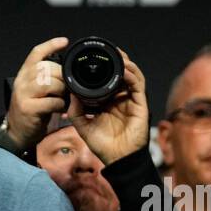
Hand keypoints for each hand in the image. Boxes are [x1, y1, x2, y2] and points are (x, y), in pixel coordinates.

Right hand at [6, 37, 71, 150]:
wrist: (18, 131)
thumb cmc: (32, 110)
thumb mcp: (36, 90)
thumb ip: (46, 78)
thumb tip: (66, 71)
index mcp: (25, 73)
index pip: (36, 53)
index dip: (51, 45)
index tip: (65, 41)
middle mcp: (22, 81)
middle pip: (47, 68)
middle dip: (62, 77)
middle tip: (67, 88)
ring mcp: (23, 94)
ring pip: (49, 83)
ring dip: (61, 90)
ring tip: (64, 98)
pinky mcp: (28, 108)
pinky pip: (50, 102)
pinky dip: (59, 105)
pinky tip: (60, 109)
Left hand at [69, 49, 150, 165]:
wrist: (117, 159)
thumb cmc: (103, 145)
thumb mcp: (83, 126)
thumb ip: (75, 111)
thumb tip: (71, 94)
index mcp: (109, 102)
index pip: (108, 80)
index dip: (104, 68)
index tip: (93, 58)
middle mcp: (121, 99)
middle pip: (122, 74)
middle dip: (117, 60)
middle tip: (107, 50)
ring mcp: (132, 101)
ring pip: (133, 76)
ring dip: (126, 64)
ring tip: (118, 55)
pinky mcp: (140, 106)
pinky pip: (138, 87)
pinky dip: (132, 76)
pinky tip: (124, 69)